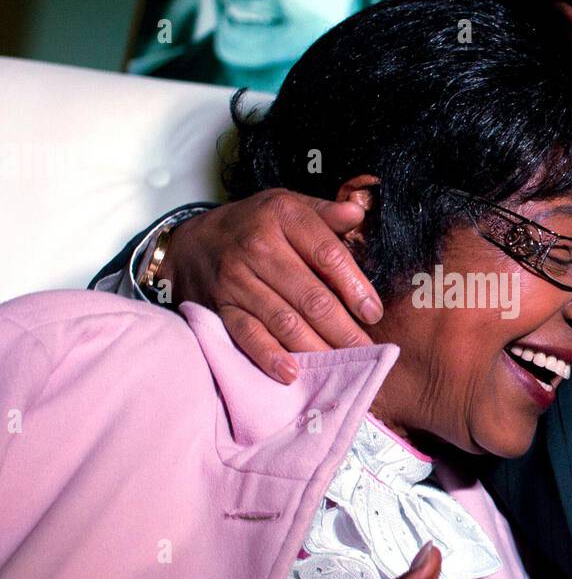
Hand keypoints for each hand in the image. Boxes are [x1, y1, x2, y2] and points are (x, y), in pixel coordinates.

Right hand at [161, 190, 383, 380]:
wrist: (191, 241)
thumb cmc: (253, 225)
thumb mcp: (287, 205)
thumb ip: (325, 212)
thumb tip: (358, 212)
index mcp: (282, 217)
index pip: (328, 255)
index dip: (355, 287)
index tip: (373, 313)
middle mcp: (258, 247)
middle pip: (311, 296)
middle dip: (343, 328)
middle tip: (366, 350)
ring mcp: (236, 280)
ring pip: (285, 320)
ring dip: (317, 347)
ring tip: (342, 364)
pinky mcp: (220, 307)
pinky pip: (248, 335)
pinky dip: (270, 356)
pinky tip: (292, 373)